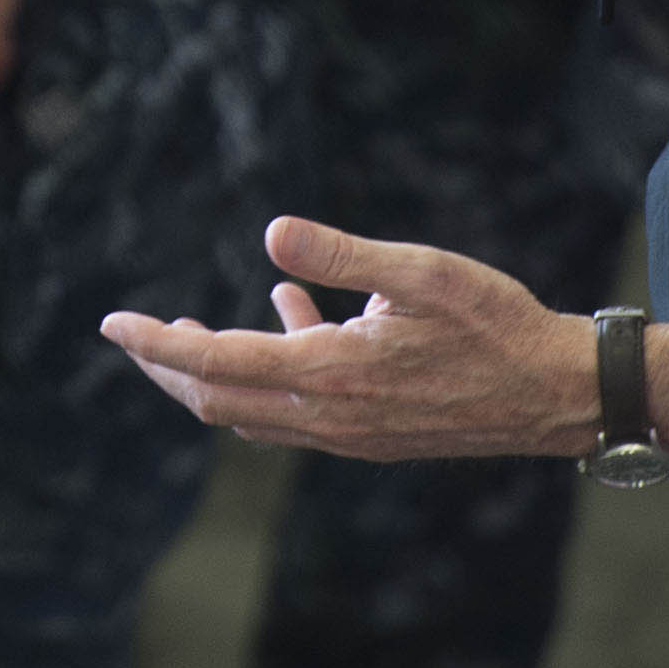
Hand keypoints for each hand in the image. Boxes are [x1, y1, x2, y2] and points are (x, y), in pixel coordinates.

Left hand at [101, 216, 596, 460]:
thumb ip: (343, 254)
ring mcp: (349, 433)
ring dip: (212, 373)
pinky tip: (291, 312)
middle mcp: (330, 416)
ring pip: (250, 411)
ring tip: (190, 327)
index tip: (111, 325)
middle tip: (132, 334)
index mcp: (331, 374)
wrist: (557, 394)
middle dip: (166, 368)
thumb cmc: (497, 324)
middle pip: (216, 399)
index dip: (156, 345)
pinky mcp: (370, 433)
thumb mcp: (422, 271)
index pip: (214, 364)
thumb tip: (270, 234)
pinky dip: (270, 370)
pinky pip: (295, 410)